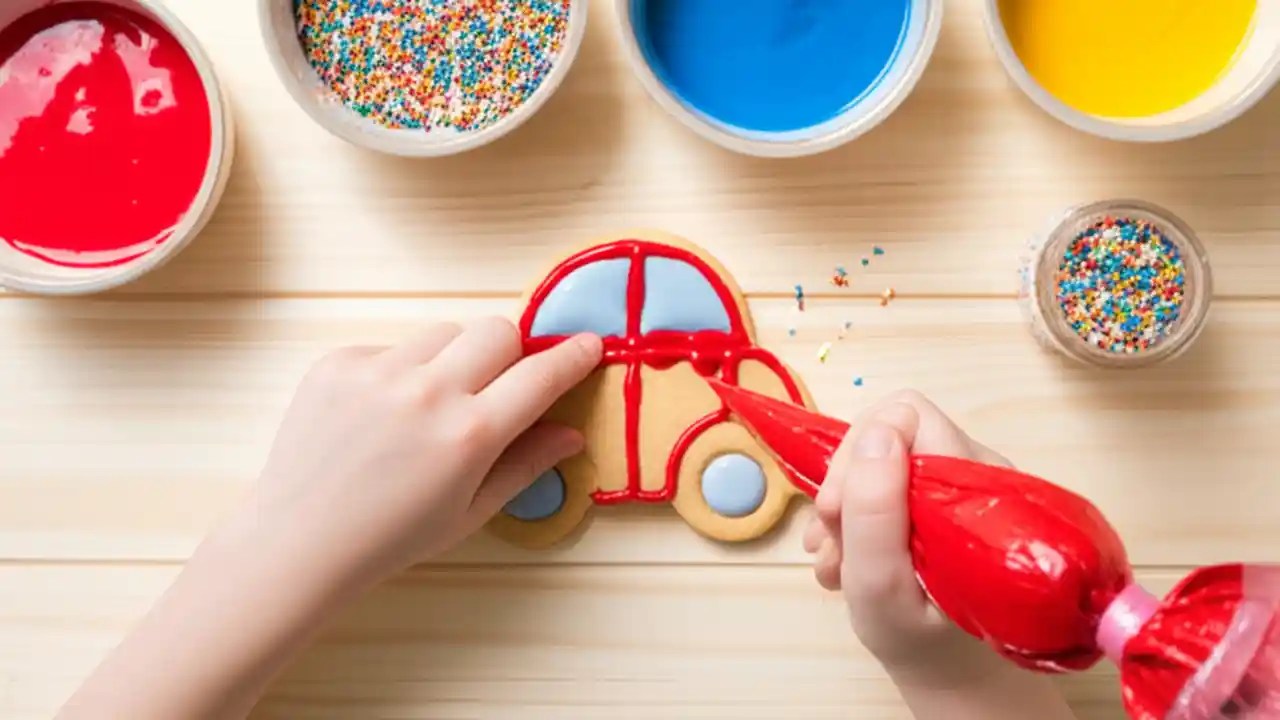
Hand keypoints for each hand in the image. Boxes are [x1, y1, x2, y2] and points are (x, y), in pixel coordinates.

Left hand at [237, 318, 602, 585]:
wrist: (299, 540)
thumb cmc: (392, 537)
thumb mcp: (470, 512)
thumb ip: (526, 465)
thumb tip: (572, 432)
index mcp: (470, 435)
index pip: (541, 375)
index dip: (572, 356)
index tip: (588, 344)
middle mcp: (428, 393)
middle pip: (497, 330)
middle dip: (511, 351)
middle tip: (500, 382)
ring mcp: (379, 372)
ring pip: (444, 332)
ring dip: (454, 358)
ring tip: (430, 405)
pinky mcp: (340, 363)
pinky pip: (392, 347)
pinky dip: (401, 371)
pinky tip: (381, 415)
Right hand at [803, 391, 1014, 688]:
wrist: (950, 672)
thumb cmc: (920, 639)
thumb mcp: (882, 584)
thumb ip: (875, 510)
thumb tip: (873, 431)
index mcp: (975, 484)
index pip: (906, 415)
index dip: (859, 453)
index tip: (835, 511)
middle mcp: (975, 471)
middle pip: (888, 433)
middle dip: (846, 484)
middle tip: (830, 539)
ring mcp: (958, 484)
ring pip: (880, 460)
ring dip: (844, 508)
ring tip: (835, 562)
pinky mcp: (939, 498)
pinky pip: (885, 481)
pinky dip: (854, 518)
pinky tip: (844, 559)